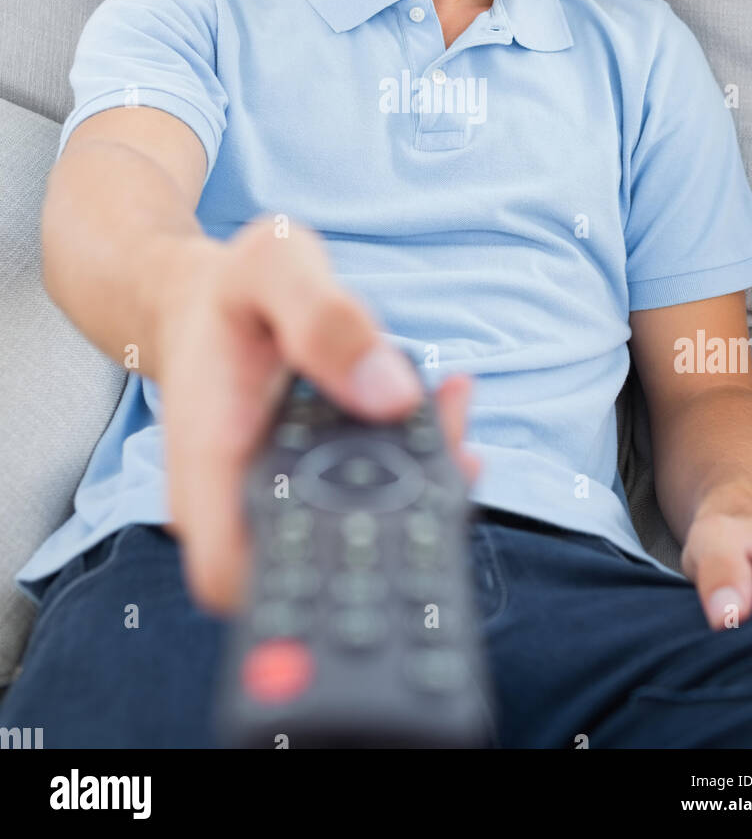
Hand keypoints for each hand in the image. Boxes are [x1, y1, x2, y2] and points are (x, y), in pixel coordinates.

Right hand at [154, 215, 481, 615]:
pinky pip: (373, 496)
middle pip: (315, 564)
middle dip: (396, 522)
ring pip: (356, 534)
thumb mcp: (274, 265)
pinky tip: (447, 404)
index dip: (304, 576)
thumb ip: (325, 318)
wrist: (216, 300)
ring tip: (451, 408)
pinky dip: (420, 461)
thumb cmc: (235, 288)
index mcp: (209, 466)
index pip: (234, 577)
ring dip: (418, 486)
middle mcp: (241, 502)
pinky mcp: (317, 485)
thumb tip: (394, 398)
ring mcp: (280, 500)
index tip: (386, 507)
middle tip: (451, 445)